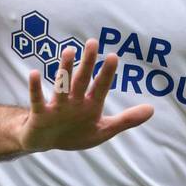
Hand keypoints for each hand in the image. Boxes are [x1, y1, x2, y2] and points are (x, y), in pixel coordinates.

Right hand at [17, 39, 153, 151]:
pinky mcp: (40, 113)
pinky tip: (33, 73)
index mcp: (90, 104)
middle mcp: (74, 101)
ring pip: (61, 85)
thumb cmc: (75, 133)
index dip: (106, 73)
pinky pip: (37, 99)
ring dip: (65, 69)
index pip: (101, 87)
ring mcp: (57, 106)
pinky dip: (35, 88)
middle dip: (87, 63)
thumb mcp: (103, 130)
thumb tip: (152, 109)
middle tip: (92, 42)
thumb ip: (126, 120)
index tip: (113, 56)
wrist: (46, 142)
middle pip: (82, 80)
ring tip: (68, 50)